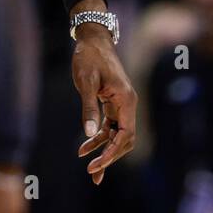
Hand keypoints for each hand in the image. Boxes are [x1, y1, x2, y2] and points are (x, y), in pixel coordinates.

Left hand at [69, 5, 136, 184]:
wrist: (92, 39)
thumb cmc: (89, 57)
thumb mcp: (85, 81)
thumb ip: (88, 108)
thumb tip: (88, 134)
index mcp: (126, 100)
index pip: (126, 135)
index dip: (112, 152)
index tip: (97, 165)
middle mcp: (128, 105)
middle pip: (124, 140)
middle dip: (110, 157)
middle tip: (93, 173)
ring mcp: (121, 105)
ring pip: (117, 135)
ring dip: (103, 150)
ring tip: (88, 167)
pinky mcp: (112, 103)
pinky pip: (109, 126)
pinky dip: (98, 137)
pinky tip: (84, 148)